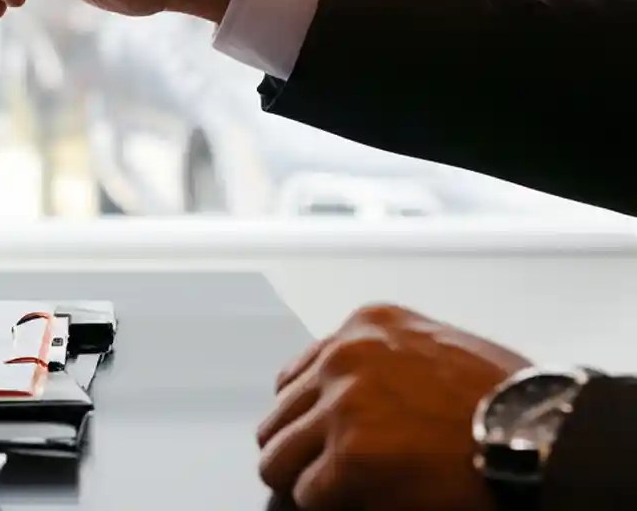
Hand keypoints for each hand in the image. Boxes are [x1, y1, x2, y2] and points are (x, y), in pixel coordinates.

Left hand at [256, 304, 532, 510]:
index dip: (305, 415)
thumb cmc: (506, 400)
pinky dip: (327, 504)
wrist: (540, 436)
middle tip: (321, 471)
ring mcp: (343, 405)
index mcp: (365, 326)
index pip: (295, 375)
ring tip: (336, 490)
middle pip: (278, 416)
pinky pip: (308, 493)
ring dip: (304, 478)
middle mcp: (345, 357)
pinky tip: (357, 501)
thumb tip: (334, 389)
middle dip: (298, 448)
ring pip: (278, 457)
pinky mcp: (349, 455)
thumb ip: (381, 358)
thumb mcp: (436, 347)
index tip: (316, 435)